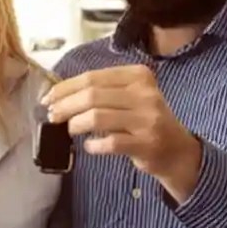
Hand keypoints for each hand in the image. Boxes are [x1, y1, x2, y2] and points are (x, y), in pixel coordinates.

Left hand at [43, 64, 203, 202]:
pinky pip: (110, 143)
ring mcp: (147, 119)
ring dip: (76, 124)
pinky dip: (94, 145)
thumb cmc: (146, 121)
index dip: (66, 87)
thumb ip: (103, 92)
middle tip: (52, 115)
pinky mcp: (146, 144)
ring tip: (69, 129)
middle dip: (65, 105)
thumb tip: (60, 94)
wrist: (178, 151)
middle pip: (92, 95)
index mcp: (138, 76)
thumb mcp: (131, 97)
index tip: (48, 97)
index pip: (93, 77)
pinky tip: (89, 147)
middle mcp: (145, 94)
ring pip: (98, 117)